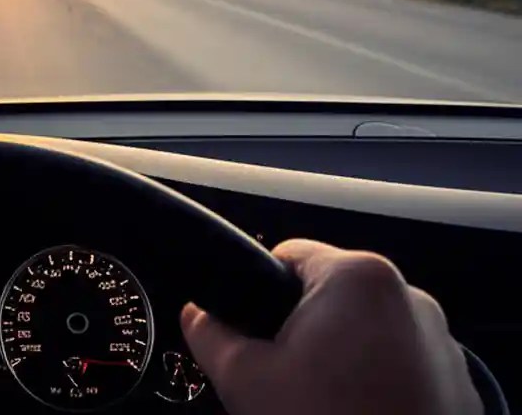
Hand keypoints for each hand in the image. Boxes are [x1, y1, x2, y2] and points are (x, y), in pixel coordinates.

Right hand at [181, 239, 479, 414]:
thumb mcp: (244, 379)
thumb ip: (210, 334)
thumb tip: (197, 317)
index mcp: (357, 278)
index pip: (286, 255)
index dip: (257, 295)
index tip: (254, 336)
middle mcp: (408, 297)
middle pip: (326, 298)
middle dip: (301, 333)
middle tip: (284, 380)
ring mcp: (440, 341)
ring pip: (363, 333)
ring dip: (338, 359)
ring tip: (321, 404)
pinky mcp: (457, 382)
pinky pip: (398, 366)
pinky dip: (373, 384)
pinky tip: (355, 414)